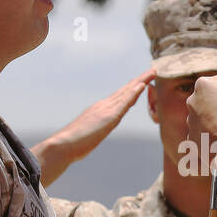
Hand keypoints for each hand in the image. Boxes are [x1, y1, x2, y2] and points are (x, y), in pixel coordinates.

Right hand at [32, 68, 153, 183]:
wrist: (63, 145)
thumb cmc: (72, 144)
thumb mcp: (88, 136)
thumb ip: (93, 132)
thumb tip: (90, 136)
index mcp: (99, 110)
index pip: (119, 98)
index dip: (131, 89)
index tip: (141, 82)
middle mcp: (103, 106)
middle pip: (125, 91)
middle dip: (139, 81)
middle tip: (152, 71)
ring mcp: (106, 109)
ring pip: (127, 92)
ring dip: (141, 82)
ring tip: (152, 73)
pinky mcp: (109, 116)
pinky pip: (125, 102)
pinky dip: (134, 92)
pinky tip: (142, 85)